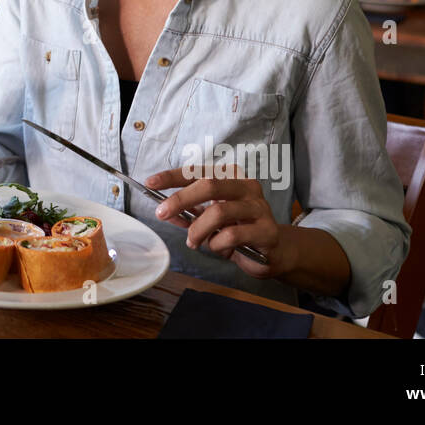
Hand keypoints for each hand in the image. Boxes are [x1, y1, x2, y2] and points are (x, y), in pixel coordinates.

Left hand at [146, 165, 291, 279]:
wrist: (274, 253)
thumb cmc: (239, 230)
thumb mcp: (210, 220)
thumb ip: (189, 214)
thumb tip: (164, 211)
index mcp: (232, 177)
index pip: (198, 171)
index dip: (173, 176)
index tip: (150, 182)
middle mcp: (247, 186)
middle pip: (209, 185)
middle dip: (181, 199)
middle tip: (162, 213)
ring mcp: (259, 207)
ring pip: (219, 211)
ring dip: (199, 229)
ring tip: (193, 241)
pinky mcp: (267, 230)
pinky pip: (232, 235)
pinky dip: (217, 244)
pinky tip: (219, 248)